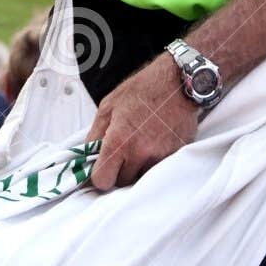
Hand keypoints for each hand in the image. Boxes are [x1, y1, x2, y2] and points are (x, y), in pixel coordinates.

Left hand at [88, 54, 198, 191]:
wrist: (178, 82)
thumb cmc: (142, 90)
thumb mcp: (109, 106)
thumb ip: (95, 134)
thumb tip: (87, 155)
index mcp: (119, 141)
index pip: (103, 180)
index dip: (100, 176)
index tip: (101, 168)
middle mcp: (140, 153)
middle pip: (122, 183)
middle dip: (119, 171)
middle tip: (121, 152)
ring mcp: (160, 157)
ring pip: (142, 177)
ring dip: (137, 167)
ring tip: (139, 144)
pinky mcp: (176, 156)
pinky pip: (159, 169)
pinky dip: (154, 161)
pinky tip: (154, 142)